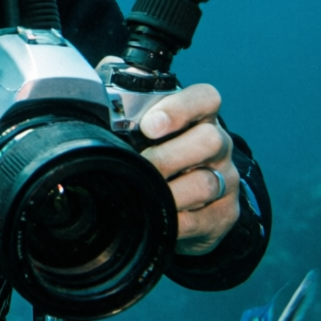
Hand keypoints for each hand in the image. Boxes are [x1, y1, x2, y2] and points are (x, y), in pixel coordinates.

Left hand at [137, 83, 239, 255]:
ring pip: (206, 182)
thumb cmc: (159, 156)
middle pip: (210, 139)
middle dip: (168, 156)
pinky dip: (176, 221)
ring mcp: (226, 179)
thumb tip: (94, 99)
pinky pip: (202, 219)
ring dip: (170, 192)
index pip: (205, 98)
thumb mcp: (147, 133)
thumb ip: (127, 112)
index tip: (149, 125)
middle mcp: (219, 145)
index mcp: (199, 117)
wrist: (187, 202)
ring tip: (146, 194)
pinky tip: (158, 218)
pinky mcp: (224, 213)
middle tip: (141, 167)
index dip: (179, 108)